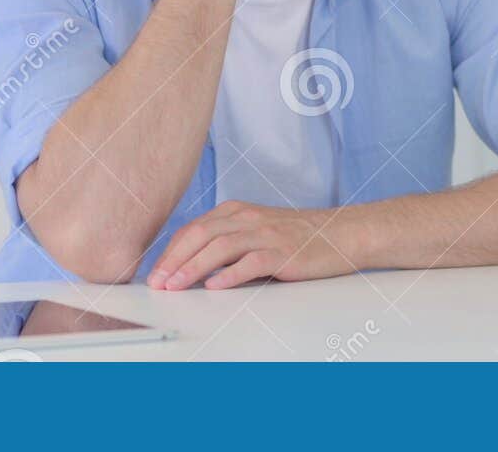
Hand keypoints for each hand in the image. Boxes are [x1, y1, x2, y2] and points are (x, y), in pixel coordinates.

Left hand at [146, 200, 359, 290]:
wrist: (342, 233)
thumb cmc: (298, 236)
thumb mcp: (257, 230)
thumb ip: (227, 241)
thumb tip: (192, 266)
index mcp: (238, 211)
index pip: (193, 229)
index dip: (170, 252)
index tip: (155, 273)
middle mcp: (248, 218)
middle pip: (201, 234)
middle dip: (174, 260)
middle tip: (157, 282)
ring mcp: (266, 234)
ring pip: (220, 246)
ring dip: (193, 267)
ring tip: (176, 286)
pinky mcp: (283, 252)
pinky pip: (251, 262)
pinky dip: (230, 274)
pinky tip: (215, 286)